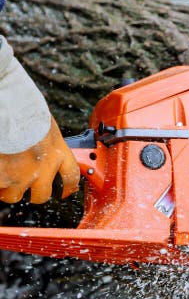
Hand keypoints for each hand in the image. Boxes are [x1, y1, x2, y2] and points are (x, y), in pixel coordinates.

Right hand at [0, 37, 79, 203]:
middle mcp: (44, 166)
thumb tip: (37, 143)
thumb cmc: (19, 104)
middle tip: (19, 186)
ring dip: (6, 188)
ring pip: (14, 195)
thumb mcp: (41, 122)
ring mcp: (22, 175)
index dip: (69, 187)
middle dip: (31, 193)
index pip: (71, 175)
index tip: (65, 192)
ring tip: (1, 173)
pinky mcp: (3, 178)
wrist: (5, 103)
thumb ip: (42, 139)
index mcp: (56, 149)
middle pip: (42, 195)